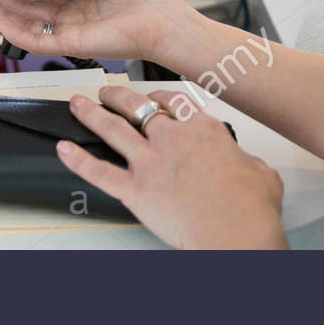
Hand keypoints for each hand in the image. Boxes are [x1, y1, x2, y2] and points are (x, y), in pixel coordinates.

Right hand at [0, 0, 199, 63]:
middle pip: (34, 10)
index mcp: (92, 2)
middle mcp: (79, 19)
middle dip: (7, 0)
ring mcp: (73, 33)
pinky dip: (12, 29)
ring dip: (3, 13)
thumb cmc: (160, 4)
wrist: (170, 25)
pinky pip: (35, 40)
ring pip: (28, 25)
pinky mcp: (71, 44)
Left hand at [59, 86, 287, 248]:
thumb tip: (248, 164)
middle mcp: (172, 138)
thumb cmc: (251, 208)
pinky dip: (76, 160)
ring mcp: (150, 163)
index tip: (151, 98)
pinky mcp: (135, 190)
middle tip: (106, 91)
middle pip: (137, 107)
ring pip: (112, 129)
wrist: (237, 233)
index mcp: (203, 129)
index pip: (173, 101)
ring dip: (91, 114)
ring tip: (77, 105)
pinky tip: (63, 149)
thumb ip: (245, 160)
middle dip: (118, 95)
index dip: (157, 97)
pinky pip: (98, 171)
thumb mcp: (260, 171)